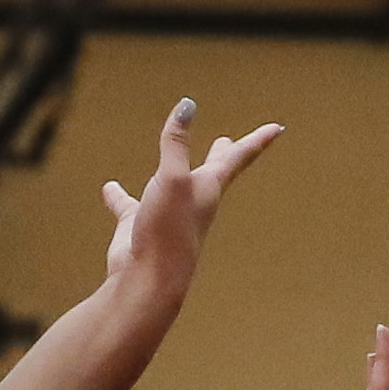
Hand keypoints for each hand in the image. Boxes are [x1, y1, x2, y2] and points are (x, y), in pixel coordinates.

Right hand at [101, 100, 284, 298]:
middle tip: (229, 142)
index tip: (278, 128)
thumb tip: (186, 106)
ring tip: (170, 159)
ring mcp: (166, 217)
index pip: (238, 158)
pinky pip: (128, 206)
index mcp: (208, 190)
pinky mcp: (140, 229)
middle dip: (222, 156)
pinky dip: (119, 196)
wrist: (147, 282)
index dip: (257, 140)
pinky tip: (110, 188)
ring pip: (170, 187)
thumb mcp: (172, 179)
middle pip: (212, 173)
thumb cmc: (168, 232)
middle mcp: (192, 203)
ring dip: (172, 171)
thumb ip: (176, 143)